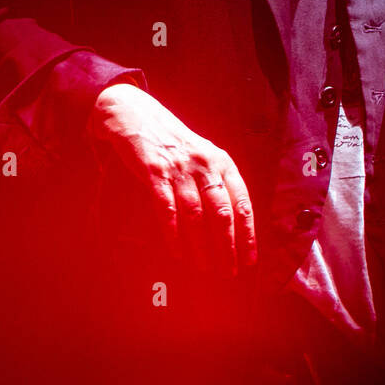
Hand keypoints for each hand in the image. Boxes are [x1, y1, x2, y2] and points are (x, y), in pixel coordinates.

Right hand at [87, 83, 256, 277]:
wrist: (136, 113)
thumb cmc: (173, 142)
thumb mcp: (203, 155)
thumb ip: (217, 182)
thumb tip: (232, 225)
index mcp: (222, 161)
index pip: (242, 202)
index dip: (247, 233)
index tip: (248, 259)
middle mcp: (205, 164)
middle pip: (222, 212)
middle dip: (227, 246)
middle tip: (227, 271)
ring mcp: (180, 167)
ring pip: (196, 214)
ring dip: (201, 246)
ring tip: (203, 267)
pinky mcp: (154, 171)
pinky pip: (167, 207)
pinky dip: (173, 232)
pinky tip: (176, 251)